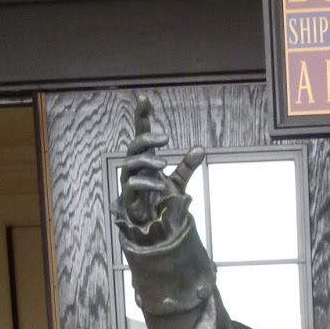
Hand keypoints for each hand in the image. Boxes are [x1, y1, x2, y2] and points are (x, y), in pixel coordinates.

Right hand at [115, 94, 205, 247]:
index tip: (144, 99)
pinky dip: (146, 183)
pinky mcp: (128, 199)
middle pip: (134, 145)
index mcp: (146, 160)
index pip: (142, 134)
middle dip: (147, 138)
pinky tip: (159, 185)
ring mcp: (130, 182)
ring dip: (147, 160)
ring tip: (164, 164)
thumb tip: (201, 148)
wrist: (158, 229)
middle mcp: (136, 168)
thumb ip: (187, 166)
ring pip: (130, 163)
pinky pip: (132, 185)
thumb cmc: (162, 202)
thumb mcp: (178, 182)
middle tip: (165, 138)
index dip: (142, 117)